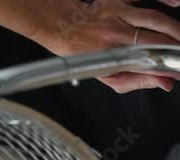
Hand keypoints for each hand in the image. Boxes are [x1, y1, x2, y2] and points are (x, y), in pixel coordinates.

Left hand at [28, 0, 179, 92]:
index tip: (178, 72)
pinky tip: (176, 2)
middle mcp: (113, 33)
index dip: (168, 69)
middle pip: (155, 40)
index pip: (146, 64)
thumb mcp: (105, 75)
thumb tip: (165, 83)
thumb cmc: (81, 51)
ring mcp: (115, 14)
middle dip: (175, 49)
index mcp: (109, 55)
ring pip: (153, 19)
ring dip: (174, 28)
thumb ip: (135, 80)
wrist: (59, 25)